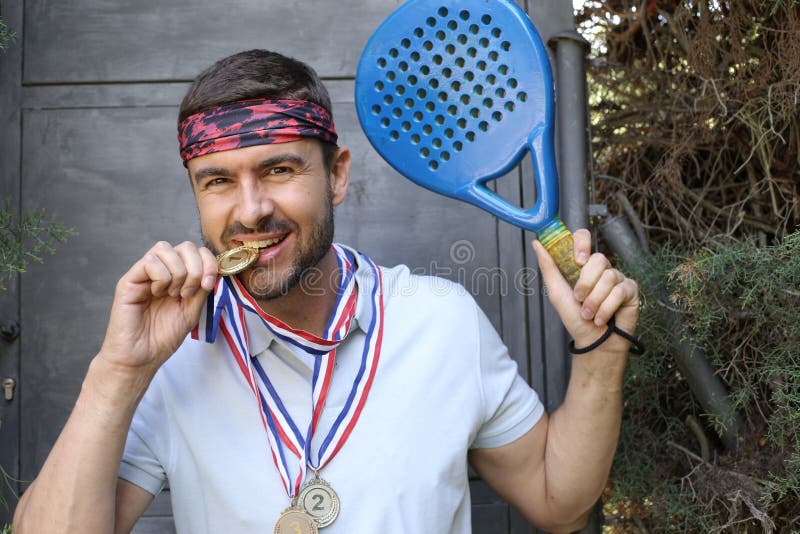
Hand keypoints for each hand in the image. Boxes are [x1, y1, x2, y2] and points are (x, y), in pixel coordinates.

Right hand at [98, 241, 217, 374]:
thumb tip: (214, 269)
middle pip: (184, 246)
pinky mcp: (129, 280)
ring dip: (178, 273)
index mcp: (178, 277)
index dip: (208, 262)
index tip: (208, 284)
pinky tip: (158, 293)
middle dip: (195, 267)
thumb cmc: (163, 337)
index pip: (196, 251)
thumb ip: (202, 288)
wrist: (141, 358)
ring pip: (165, 248)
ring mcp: (144, 274)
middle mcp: (161, 271)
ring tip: (173, 295)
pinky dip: (161, 277)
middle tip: (188, 293)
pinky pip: (150, 261)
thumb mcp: (192, 310)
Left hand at [532, 229, 638, 355]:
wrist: (592, 341)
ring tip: (589, 314)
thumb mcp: (556, 292)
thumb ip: (548, 267)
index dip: (582, 243)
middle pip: (598, 259)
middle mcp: (601, 269)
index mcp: (583, 265)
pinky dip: (606, 308)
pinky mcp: (630, 290)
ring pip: (609, 276)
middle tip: (579, 300)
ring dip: (594, 301)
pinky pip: (620, 291)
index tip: (577, 260)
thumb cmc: (574, 318)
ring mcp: (618, 278)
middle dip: (585, 284)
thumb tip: (536, 243)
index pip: (584, 238)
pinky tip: (602, 318)